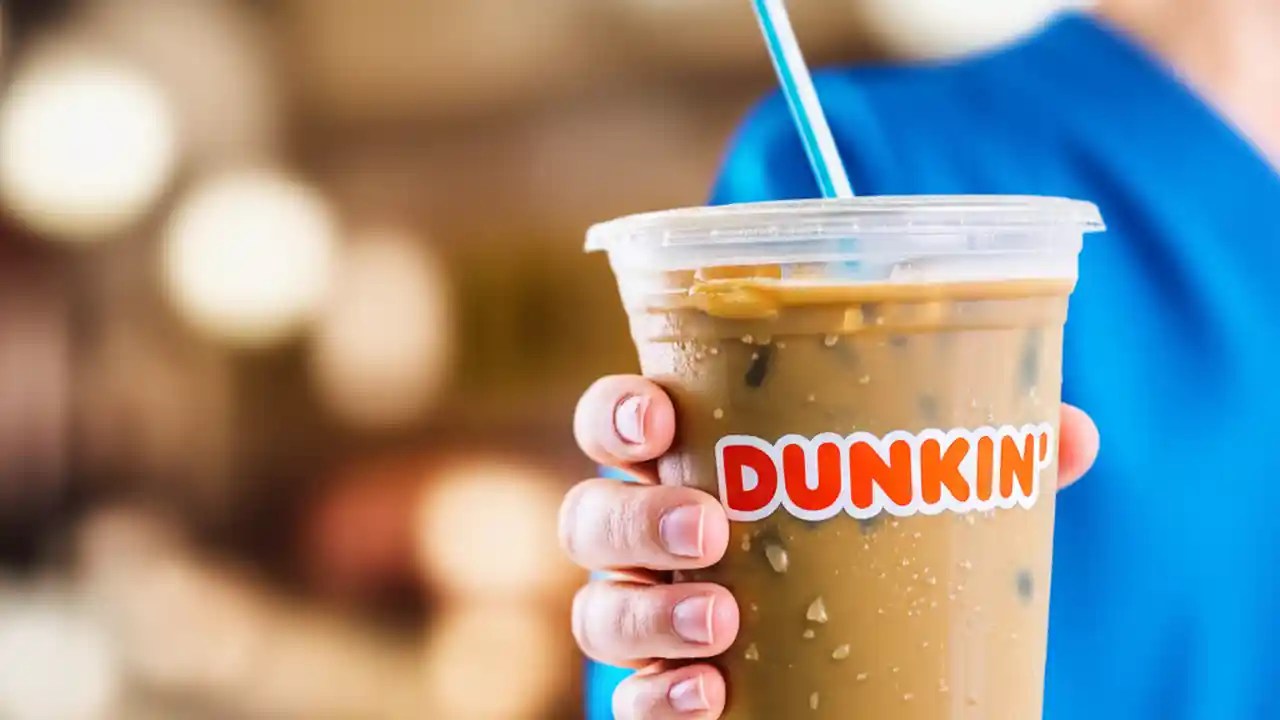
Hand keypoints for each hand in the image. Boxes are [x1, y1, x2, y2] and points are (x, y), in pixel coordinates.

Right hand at [561, 375, 1099, 719]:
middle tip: (708, 530)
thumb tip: (1070, 431)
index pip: (620, 423)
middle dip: (633, 517)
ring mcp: (653, 621)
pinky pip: (628, 702)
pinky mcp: (665, 697)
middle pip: (590, 515)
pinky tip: (708, 698)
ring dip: (645, 614)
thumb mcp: (924, 503)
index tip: (658, 415)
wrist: (868, 673)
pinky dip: (654, 700)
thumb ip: (983, 459)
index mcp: (699, 467)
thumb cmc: (871, 553)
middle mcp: (656, 543)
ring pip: (597, 609)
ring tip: (720, 625)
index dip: (617, 412)